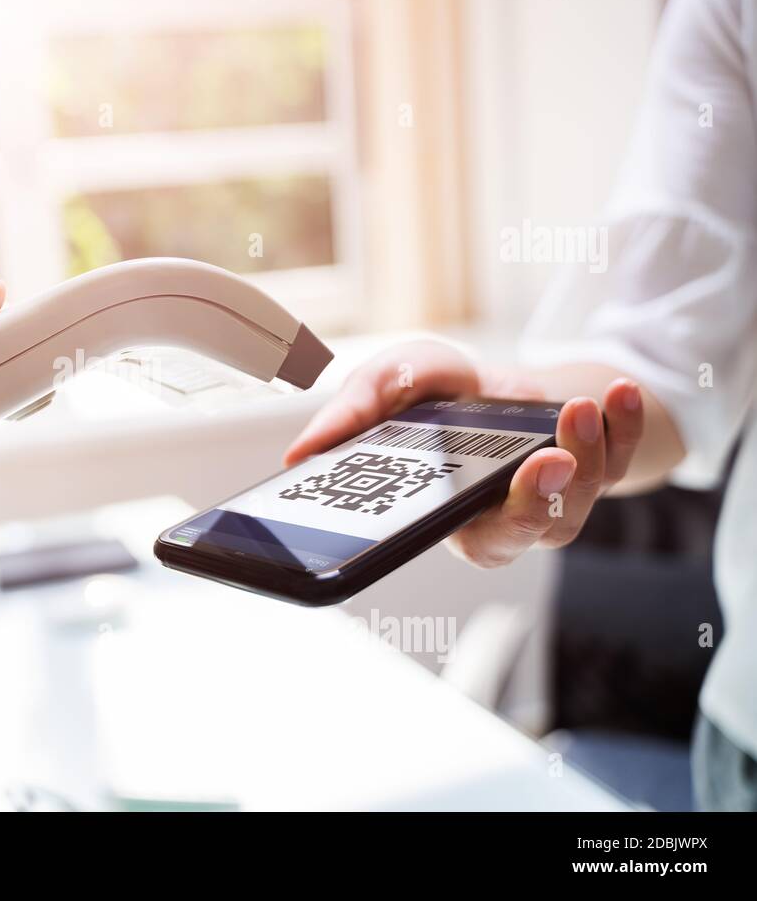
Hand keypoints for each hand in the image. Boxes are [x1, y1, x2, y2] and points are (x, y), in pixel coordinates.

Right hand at [284, 341, 644, 567]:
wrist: (497, 380)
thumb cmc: (436, 394)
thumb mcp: (386, 383)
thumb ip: (348, 416)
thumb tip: (298, 456)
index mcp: (445, 513)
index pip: (458, 541)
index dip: (481, 531)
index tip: (479, 501)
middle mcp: (502, 517)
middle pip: (530, 531)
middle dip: (544, 500)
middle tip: (553, 462)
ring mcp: (555, 498)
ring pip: (582, 498)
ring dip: (590, 452)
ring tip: (579, 405)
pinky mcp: (597, 471)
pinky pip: (620, 462)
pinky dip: (624, 427)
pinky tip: (616, 394)